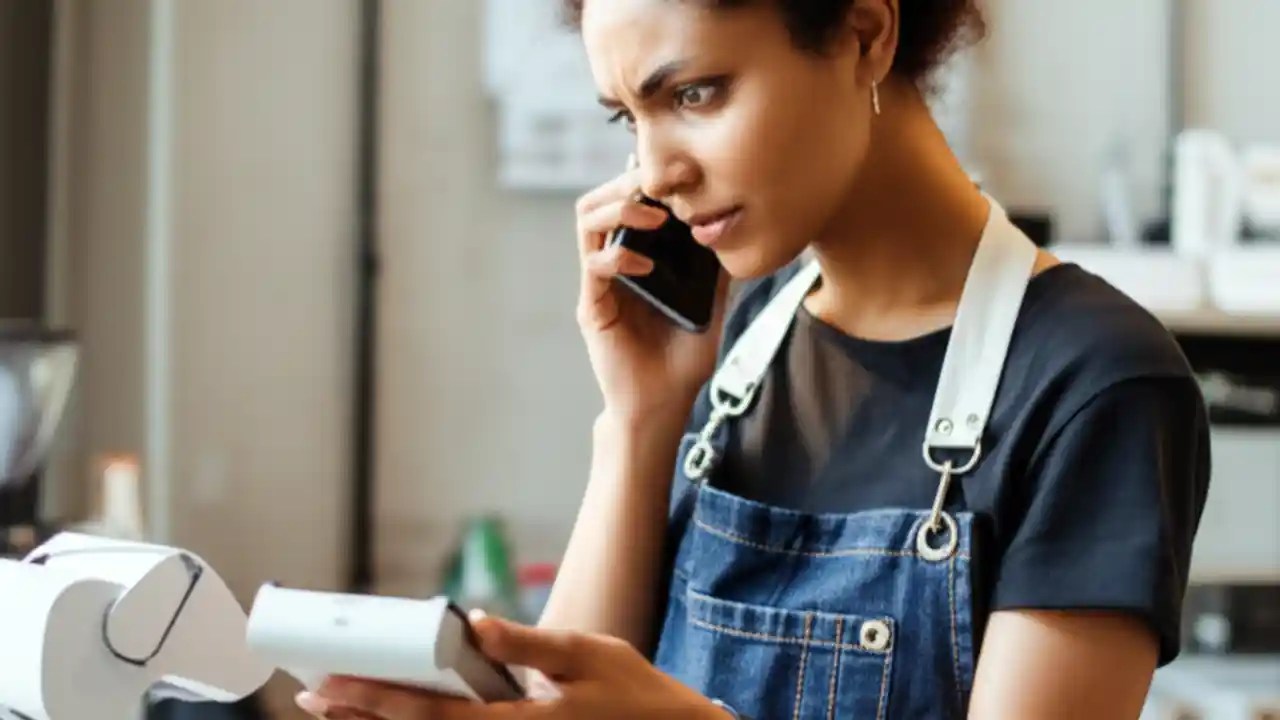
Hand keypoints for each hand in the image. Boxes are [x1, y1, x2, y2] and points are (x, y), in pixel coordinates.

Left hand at [296, 614, 731, 719]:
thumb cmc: (634, 692)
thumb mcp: (587, 652)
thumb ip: (528, 643)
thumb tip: (474, 620)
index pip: (431, 714)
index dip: (375, 700)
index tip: (329, 685)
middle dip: (360, 717)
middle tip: (310, 696)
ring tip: (336, 707)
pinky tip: (397, 713)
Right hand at [573, 167, 729, 421]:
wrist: (662, 405)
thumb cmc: (683, 359)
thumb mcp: (711, 304)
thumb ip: (715, 268)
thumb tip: (735, 227)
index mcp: (634, 258)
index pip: (625, 201)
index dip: (642, 178)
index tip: (677, 171)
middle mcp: (610, 264)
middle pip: (597, 201)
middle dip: (626, 182)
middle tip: (661, 184)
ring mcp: (599, 284)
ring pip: (587, 222)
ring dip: (619, 208)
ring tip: (654, 216)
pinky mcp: (593, 308)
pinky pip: (595, 266)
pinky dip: (619, 255)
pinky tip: (646, 265)